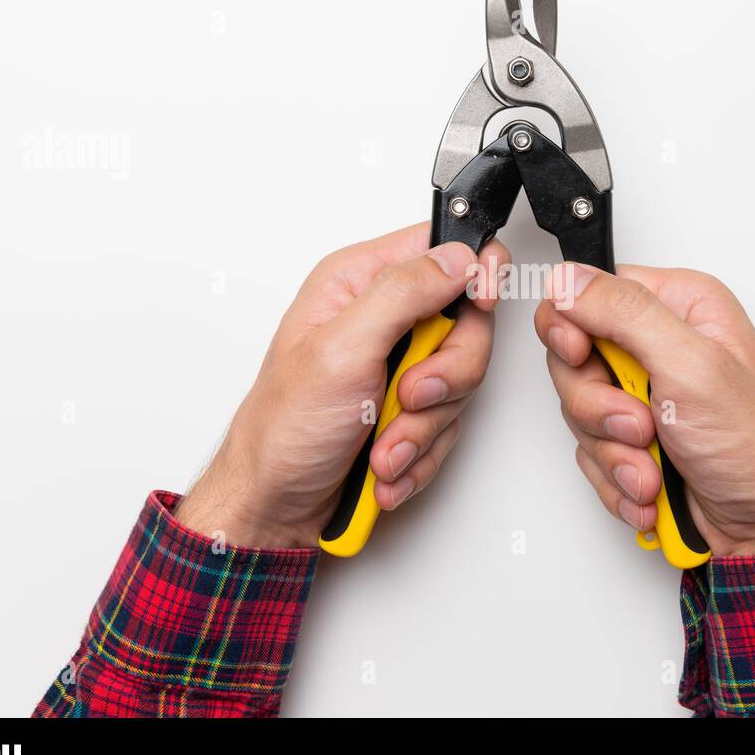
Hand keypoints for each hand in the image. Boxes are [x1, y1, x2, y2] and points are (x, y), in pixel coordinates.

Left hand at [177, 223, 509, 548]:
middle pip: (466, 324)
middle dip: (445, 376)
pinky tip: (384, 464)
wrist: (274, 505)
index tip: (481, 304)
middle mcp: (382, 319)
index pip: (444, 249)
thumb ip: (402, 294)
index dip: (476, 272)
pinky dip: (418, 454)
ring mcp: (399, 366)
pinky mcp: (409, 410)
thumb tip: (458, 257)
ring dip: (423, 427)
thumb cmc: (283, 429)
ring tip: (383, 446)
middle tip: (408, 396)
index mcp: (359, 283)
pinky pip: (449, 426)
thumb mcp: (341, 350)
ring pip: (461, 382)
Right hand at [535, 263, 754, 557]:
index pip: (590, 291)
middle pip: (575, 357)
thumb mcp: (691, 366)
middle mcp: (661, 343)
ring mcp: (646, 394)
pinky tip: (651, 487)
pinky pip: (590, 451)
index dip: (571, 324)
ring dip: (613, 451)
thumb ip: (625, 314)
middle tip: (640, 426)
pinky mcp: (634, 438)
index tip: (580, 356)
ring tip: (653, 468)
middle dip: (599, 407)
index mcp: (680, 306)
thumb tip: (569, 280)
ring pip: (580, 411)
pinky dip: (616, 477)